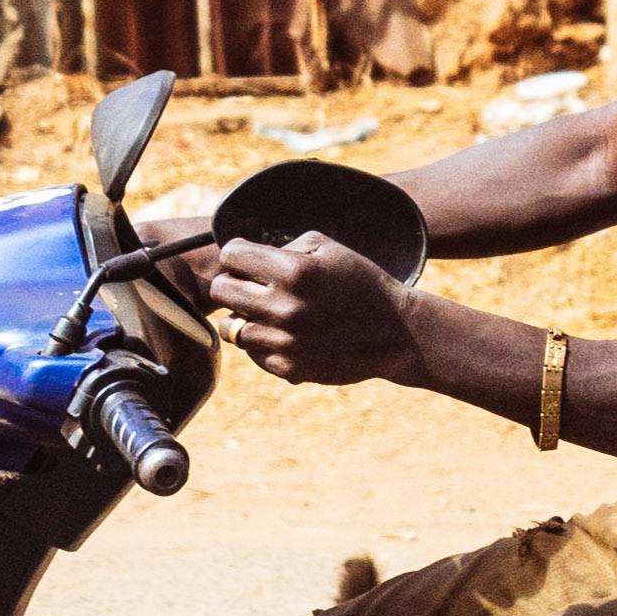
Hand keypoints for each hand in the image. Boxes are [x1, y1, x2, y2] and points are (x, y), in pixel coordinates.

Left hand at [195, 232, 424, 392]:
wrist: (395, 333)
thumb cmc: (361, 282)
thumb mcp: (328, 248)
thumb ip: (284, 247)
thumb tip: (248, 258)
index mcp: (294, 270)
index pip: (231, 255)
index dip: (238, 254)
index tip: (249, 260)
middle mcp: (284, 307)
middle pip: (221, 290)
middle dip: (233, 283)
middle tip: (251, 285)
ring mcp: (285, 341)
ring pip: (231, 327)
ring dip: (245, 317)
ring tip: (269, 312)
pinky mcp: (288, 368)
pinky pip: (252, 352)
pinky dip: (262, 343)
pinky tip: (285, 334)